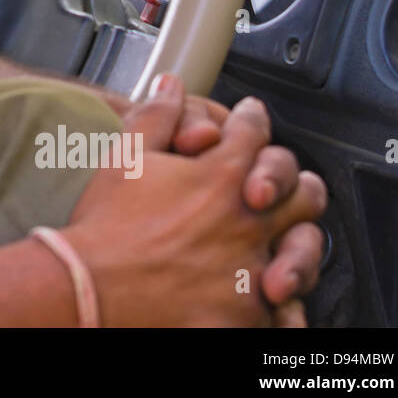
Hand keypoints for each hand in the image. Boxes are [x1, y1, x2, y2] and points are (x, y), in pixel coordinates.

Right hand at [63, 75, 327, 325]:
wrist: (91, 290)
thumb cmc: (104, 227)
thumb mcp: (124, 157)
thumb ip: (156, 117)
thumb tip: (171, 85)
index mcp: (221, 175)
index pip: (254, 132)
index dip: (251, 120)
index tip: (248, 118)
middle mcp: (248, 219)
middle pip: (301, 188)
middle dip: (291, 180)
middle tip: (275, 184)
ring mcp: (253, 269)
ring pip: (306, 248)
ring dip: (299, 242)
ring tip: (283, 244)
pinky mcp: (247, 313)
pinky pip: (288, 310)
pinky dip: (286, 306)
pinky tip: (276, 300)